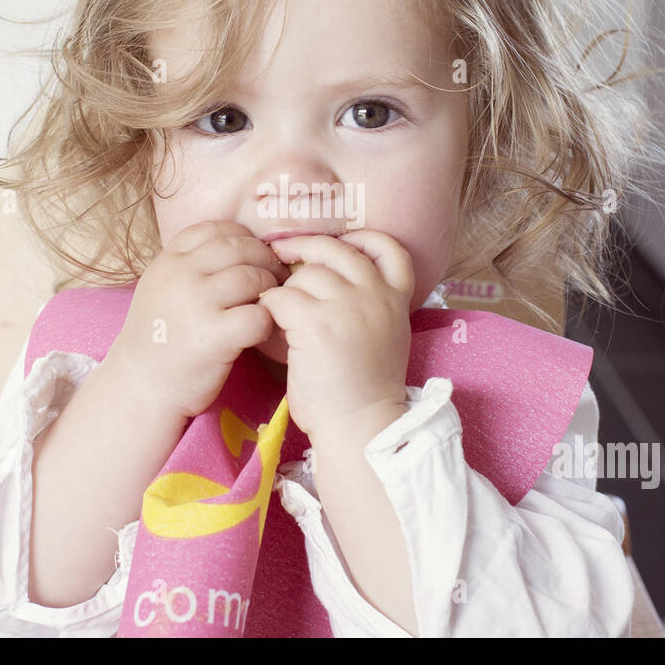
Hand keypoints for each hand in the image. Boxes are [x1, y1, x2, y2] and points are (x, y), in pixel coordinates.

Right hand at [101, 220, 288, 421]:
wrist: (140, 387)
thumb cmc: (158, 339)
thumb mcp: (160, 288)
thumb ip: (189, 265)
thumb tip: (236, 246)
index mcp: (169, 261)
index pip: (216, 229)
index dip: (244, 237)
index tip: (254, 254)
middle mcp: (181, 276)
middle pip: (240, 248)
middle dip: (265, 260)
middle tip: (277, 277)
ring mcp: (197, 304)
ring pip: (252, 277)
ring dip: (270, 289)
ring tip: (272, 303)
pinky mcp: (215, 336)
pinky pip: (258, 315)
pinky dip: (267, 321)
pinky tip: (261, 330)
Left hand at [256, 229, 413, 442]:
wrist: (360, 426)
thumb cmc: (362, 389)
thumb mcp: (383, 336)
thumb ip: (366, 305)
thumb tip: (325, 278)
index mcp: (396, 299)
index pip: (388, 249)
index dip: (362, 239)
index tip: (341, 242)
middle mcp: (375, 296)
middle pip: (337, 249)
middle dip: (305, 247)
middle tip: (280, 253)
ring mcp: (347, 307)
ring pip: (304, 274)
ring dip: (285, 288)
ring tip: (278, 308)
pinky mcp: (317, 324)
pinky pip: (281, 298)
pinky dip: (269, 307)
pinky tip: (269, 324)